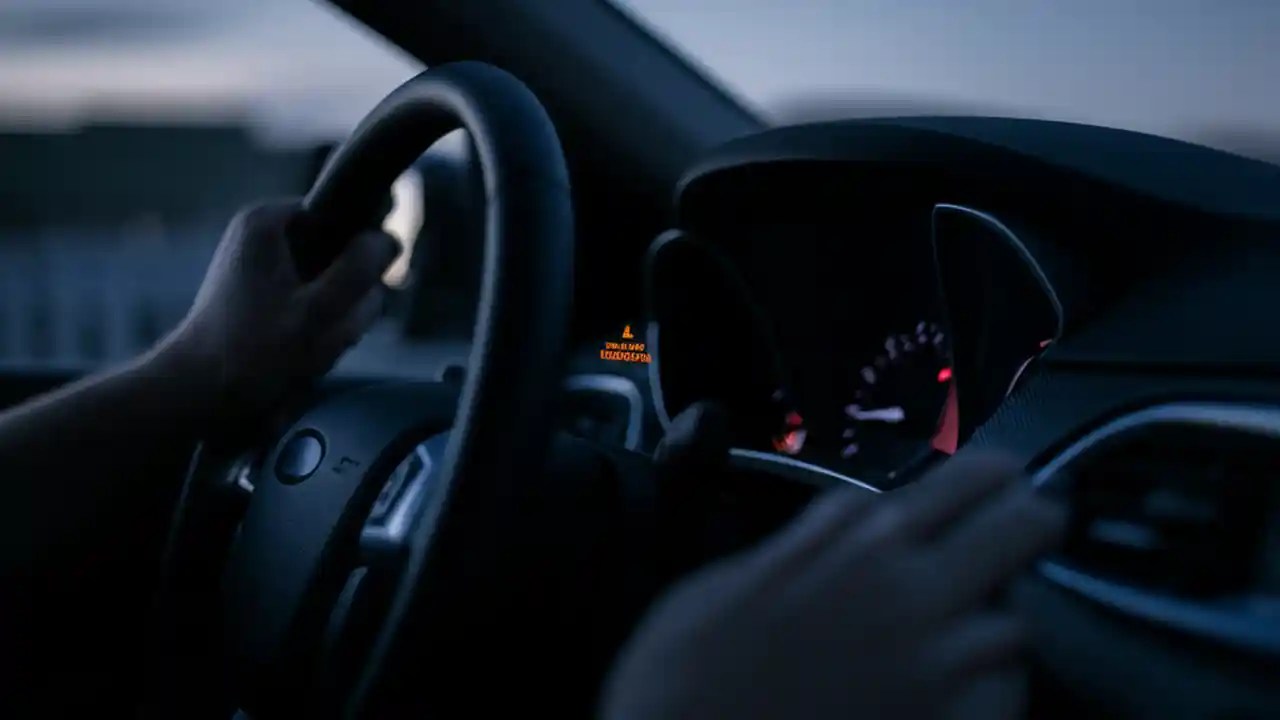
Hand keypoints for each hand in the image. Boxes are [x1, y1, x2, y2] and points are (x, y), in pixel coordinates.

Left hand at [159, 200, 399, 417]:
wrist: (197, 395)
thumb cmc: (253, 353)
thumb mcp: (319, 311)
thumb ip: (360, 270)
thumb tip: (388, 239)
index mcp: (267, 220)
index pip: (343, 214)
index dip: (359, 254)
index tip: (353, 292)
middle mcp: (261, 233)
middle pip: (339, 253)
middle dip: (346, 295)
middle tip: (328, 329)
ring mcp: (260, 264)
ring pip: (329, 282)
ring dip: (334, 317)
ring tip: (311, 346)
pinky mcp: (261, 294)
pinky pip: (311, 302)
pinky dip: (316, 327)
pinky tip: (302, 352)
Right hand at [602, 453, 1065, 719]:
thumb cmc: (690, 669)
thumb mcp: (737, 574)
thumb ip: (809, 540)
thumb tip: (853, 520)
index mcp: (862, 544)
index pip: (969, 481)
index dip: (998, 473)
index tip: (1006, 477)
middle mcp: (918, 598)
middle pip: (1025, 533)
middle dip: (1027, 525)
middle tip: (1017, 532)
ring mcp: (940, 671)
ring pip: (1019, 622)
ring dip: (996, 616)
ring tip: (963, 625)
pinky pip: (1003, 694)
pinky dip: (988, 682)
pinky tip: (955, 684)